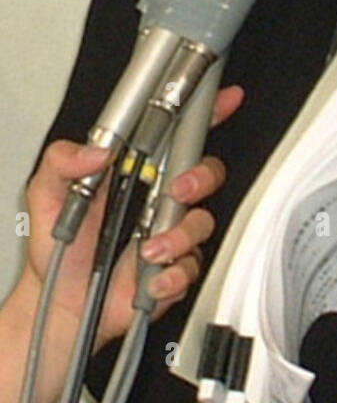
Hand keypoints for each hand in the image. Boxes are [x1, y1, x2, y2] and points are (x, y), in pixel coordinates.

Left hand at [23, 85, 243, 344]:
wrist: (62, 303)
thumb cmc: (60, 246)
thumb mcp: (45, 194)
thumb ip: (62, 161)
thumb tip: (96, 152)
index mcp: (136, 172)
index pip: (175, 135)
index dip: (206, 114)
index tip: (224, 100)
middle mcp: (158, 197)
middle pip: (206, 173)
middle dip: (200, 178)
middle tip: (177, 190)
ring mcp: (170, 231)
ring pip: (202, 221)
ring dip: (178, 236)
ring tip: (149, 250)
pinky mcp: (175, 266)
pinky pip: (192, 265)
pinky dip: (174, 273)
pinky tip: (152, 278)